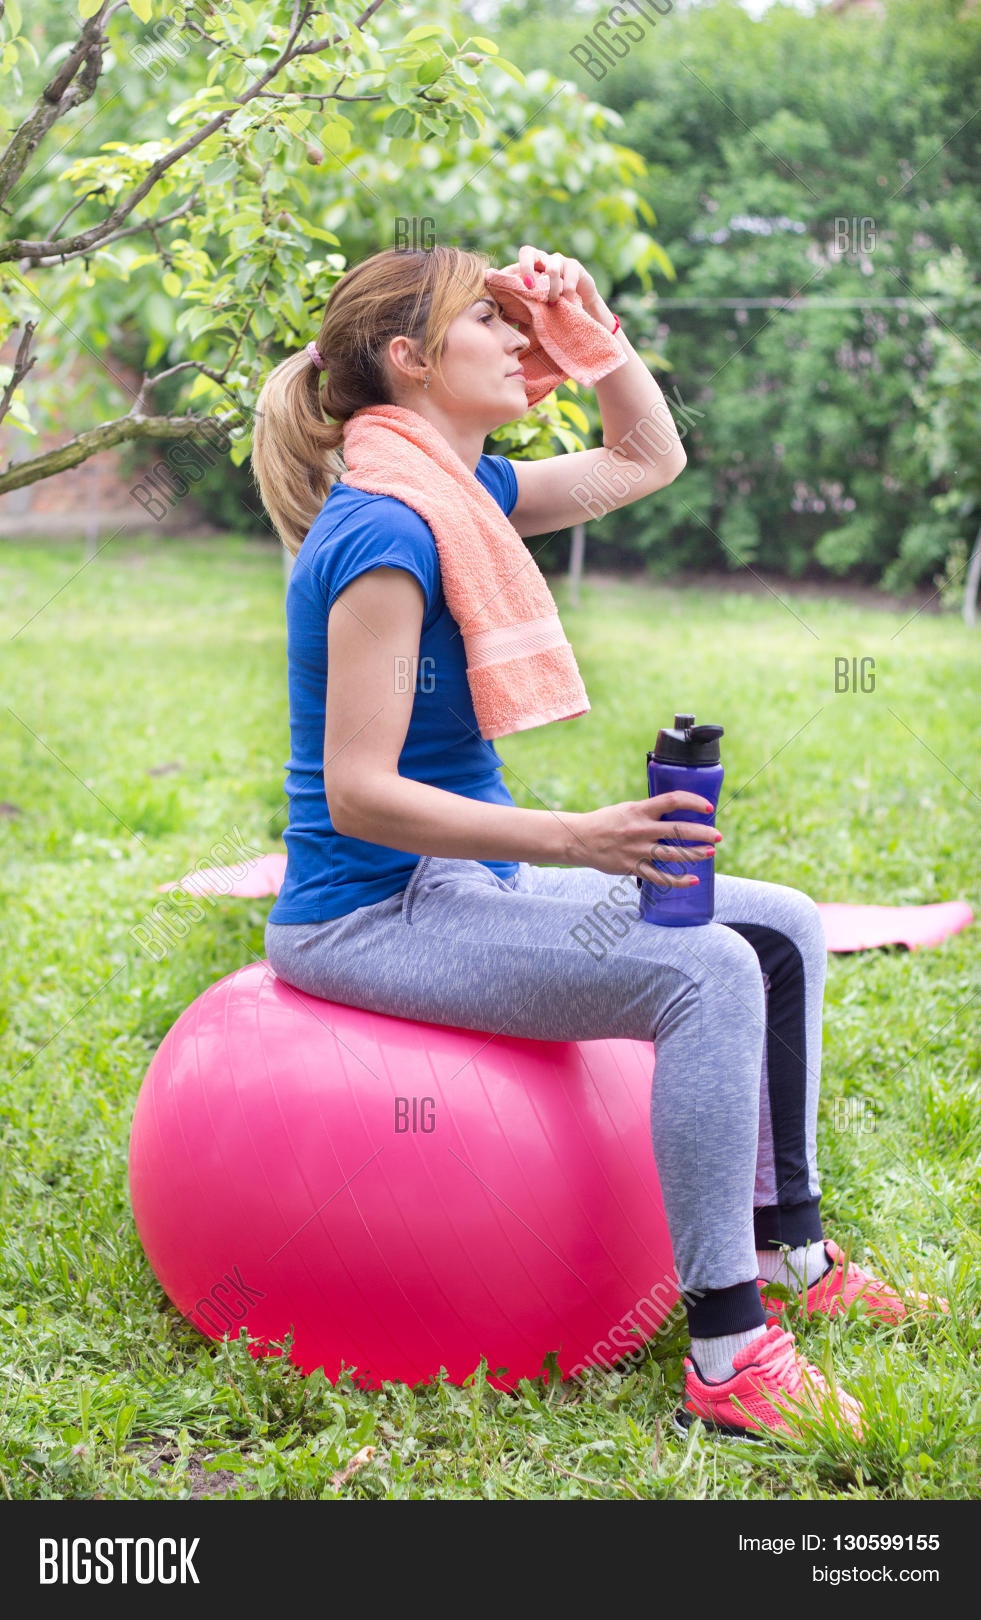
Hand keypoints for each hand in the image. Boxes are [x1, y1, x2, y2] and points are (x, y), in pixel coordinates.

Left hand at [504, 245, 608, 322]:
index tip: (524, 286)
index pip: (523, 255)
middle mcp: (544, 259)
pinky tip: (568, 304)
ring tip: (552, 304)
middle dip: (526, 268)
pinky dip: (567, 293)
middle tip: (530, 288)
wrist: (578, 309)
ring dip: (550, 289)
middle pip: (529, 251)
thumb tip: (501, 320)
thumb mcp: (534, 309)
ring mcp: (560, 261)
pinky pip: (569, 278)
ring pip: (552, 269)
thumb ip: (519, 311)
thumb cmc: (551, 308)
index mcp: (532, 265)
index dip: (520, 267)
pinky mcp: (575, 268)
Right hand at [569, 791, 721, 884]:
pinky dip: (678, 880)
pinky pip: (660, 877)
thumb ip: (648, 812)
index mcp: (639, 810)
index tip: (708, 807)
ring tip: (709, 853)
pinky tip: (693, 880)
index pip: (672, 800)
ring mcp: (637, 850)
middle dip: (702, 834)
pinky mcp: (633, 867)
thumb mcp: (627, 809)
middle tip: (717, 836)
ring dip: (695, 854)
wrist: (579, 840)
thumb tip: (674, 813)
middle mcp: (640, 829)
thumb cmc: (605, 822)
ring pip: (673, 854)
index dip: (693, 802)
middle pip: (679, 830)